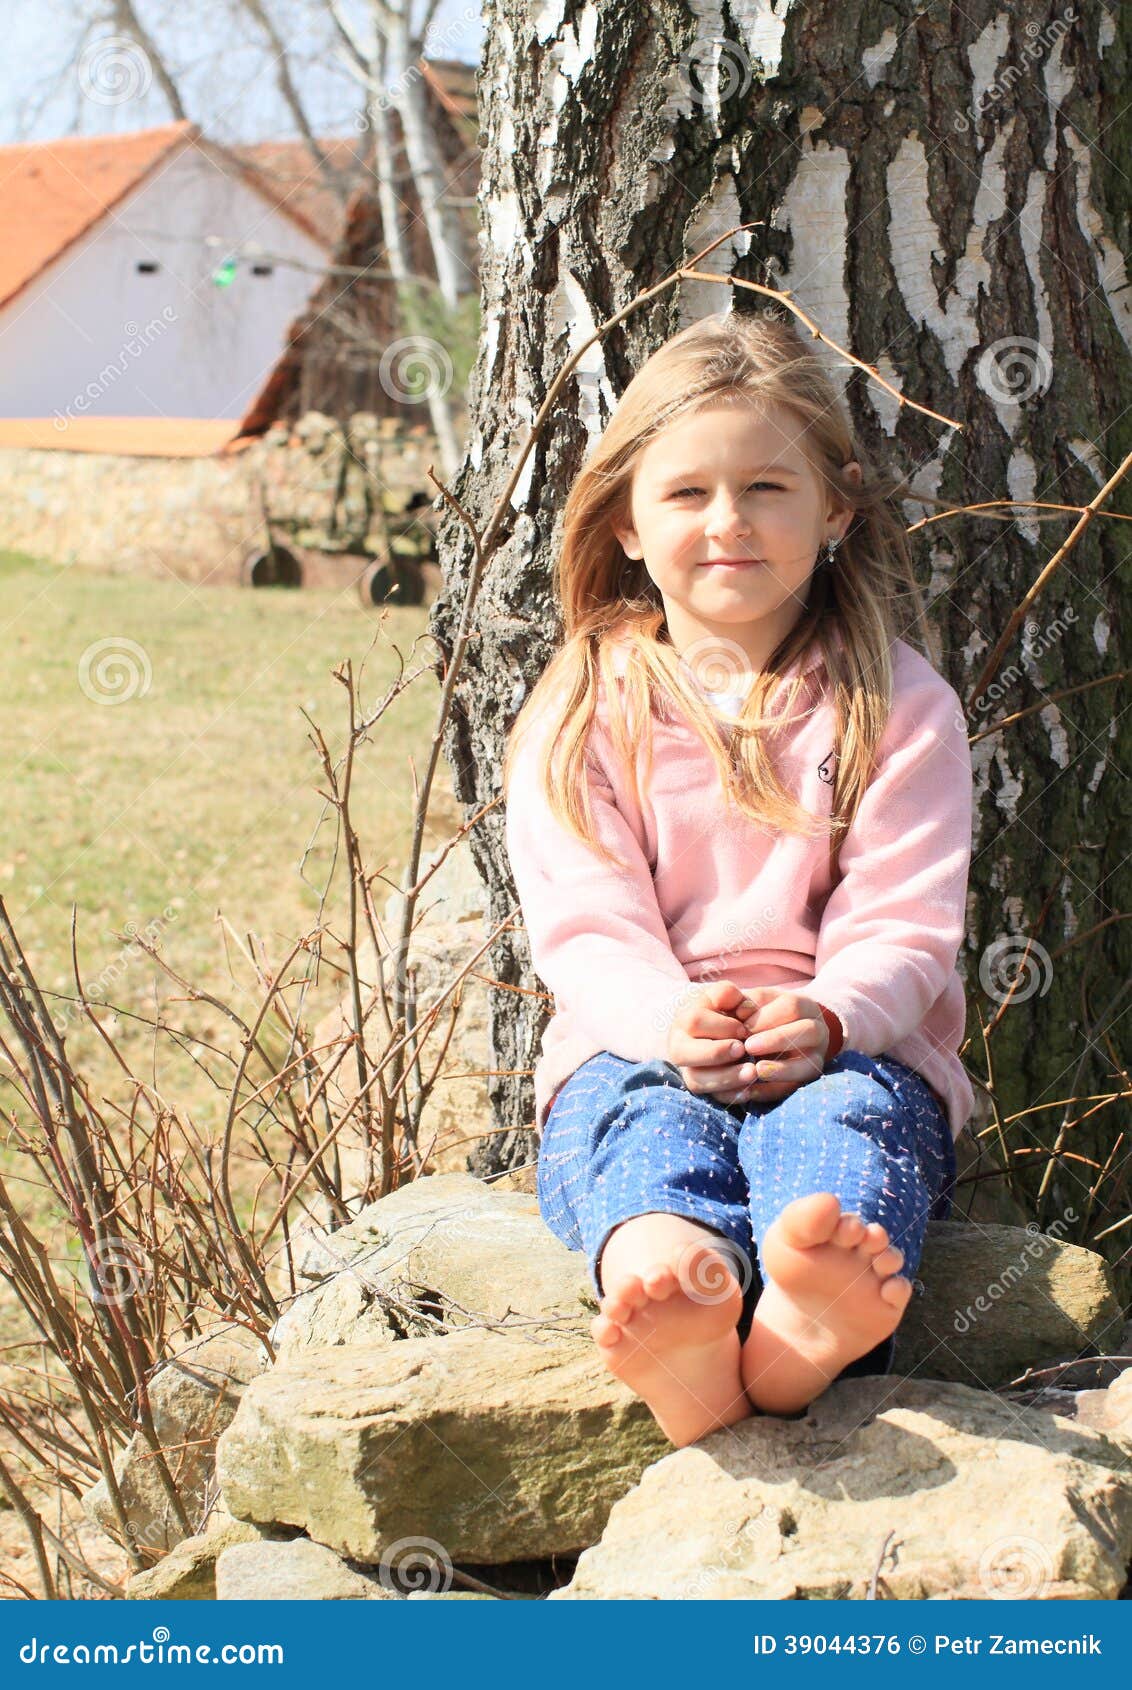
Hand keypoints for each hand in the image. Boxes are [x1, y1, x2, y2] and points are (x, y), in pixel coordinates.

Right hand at [665, 980, 765, 1099]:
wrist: (720, 1033)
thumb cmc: (725, 1011)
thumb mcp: (724, 997)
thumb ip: (729, 994)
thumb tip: (741, 1008)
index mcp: (684, 1021)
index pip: (695, 1022)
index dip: (721, 1026)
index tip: (745, 1030)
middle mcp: (679, 1047)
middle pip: (685, 1053)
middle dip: (716, 1052)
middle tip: (742, 1050)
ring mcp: (688, 1071)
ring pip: (696, 1081)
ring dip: (725, 1078)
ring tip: (752, 1073)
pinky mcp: (702, 1089)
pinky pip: (711, 1098)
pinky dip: (730, 1096)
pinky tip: (749, 1091)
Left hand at [722, 987, 830, 1105]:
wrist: (775, 1036)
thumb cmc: (759, 1015)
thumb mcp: (753, 1003)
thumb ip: (745, 1001)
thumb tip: (740, 1009)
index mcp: (804, 1006)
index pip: (792, 1006)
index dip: (766, 1016)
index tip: (742, 1024)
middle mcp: (817, 1031)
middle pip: (808, 1031)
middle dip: (777, 1039)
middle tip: (748, 1046)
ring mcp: (816, 1057)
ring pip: (809, 1064)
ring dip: (782, 1069)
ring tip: (757, 1069)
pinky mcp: (806, 1080)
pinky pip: (795, 1088)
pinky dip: (772, 1091)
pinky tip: (751, 1091)